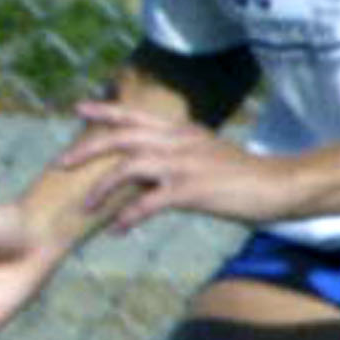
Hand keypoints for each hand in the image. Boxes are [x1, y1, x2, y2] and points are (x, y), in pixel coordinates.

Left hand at [61, 100, 303, 230]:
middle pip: (122, 136)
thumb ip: (177, 154)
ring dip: (102, 187)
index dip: (105, 110)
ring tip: (85, 207)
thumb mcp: (206, 154)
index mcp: (181, 130)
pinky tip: (116, 230)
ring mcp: (186, 164)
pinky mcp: (193, 190)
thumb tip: (149, 168)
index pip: (135, 114)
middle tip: (60, 164)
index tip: (78, 108)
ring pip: (130, 166)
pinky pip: (150, 202)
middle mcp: (179, 141)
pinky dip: (129, 216)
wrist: (279, 186)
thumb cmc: (242, 177)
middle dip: (87, 148)